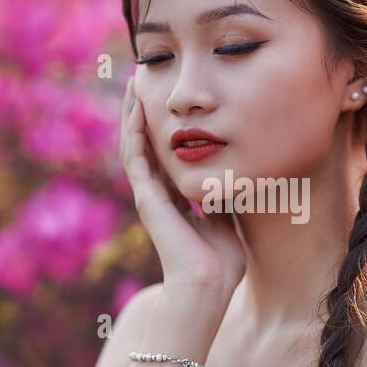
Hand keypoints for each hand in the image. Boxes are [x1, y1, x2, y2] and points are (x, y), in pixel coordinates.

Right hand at [119, 73, 245, 296]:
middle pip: (145, 143)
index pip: (164, 154)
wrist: (208, 286)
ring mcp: (148, 196)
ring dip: (133, 113)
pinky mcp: (146, 198)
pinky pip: (135, 157)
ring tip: (135, 82)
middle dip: (144, 111)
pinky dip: (134, 131)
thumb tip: (233, 173)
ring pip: (133, 145)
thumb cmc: (221, 263)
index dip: (164, 126)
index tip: (169, 99)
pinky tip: (136, 108)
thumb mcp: (227, 217)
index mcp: (175, 199)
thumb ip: (223, 195)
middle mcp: (157, 194)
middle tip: (144, 79)